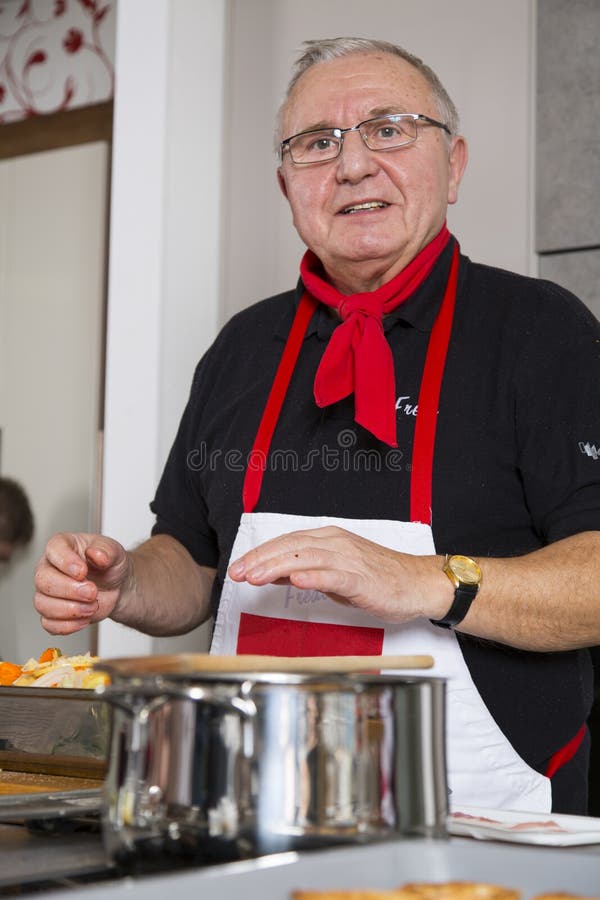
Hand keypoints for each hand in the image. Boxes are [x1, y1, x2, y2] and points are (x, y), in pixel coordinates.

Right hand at [34, 533, 129, 635]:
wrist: (117, 587)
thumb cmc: (110, 565)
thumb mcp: (114, 552)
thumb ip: (106, 550)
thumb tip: (96, 554)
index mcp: (62, 546)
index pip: (53, 549)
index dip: (66, 562)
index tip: (83, 571)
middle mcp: (50, 568)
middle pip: (43, 580)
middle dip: (70, 590)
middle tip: (92, 592)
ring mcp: (48, 592)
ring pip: (42, 604)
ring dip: (70, 609)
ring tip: (92, 606)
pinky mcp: (52, 613)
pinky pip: (48, 623)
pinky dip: (68, 625)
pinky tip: (84, 619)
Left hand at [228, 526, 444, 623]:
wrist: (418, 584)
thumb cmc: (380, 580)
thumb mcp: (336, 575)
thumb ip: (307, 572)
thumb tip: (275, 574)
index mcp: (329, 540)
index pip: (286, 543)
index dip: (259, 554)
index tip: (237, 567)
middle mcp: (336, 544)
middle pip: (290, 547)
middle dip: (260, 559)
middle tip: (236, 573)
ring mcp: (349, 559)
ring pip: (306, 558)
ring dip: (277, 567)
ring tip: (255, 577)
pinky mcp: (361, 578)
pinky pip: (333, 575)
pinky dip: (313, 576)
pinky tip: (295, 580)